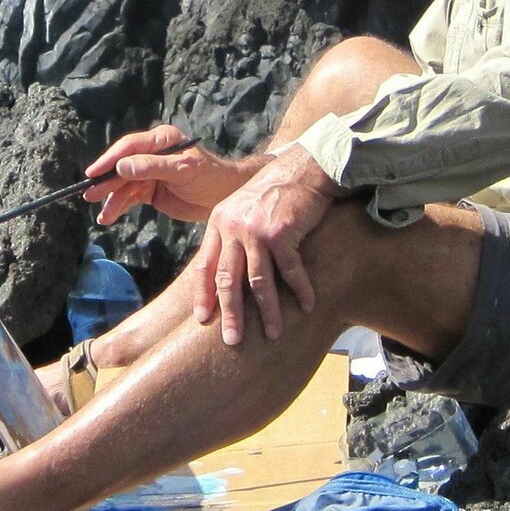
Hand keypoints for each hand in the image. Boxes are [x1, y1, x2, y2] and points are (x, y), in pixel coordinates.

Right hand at [84, 126, 250, 225]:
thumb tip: (121, 167)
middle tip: (90, 193)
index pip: (129, 147)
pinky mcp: (150, 191)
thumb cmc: (210, 177)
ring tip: (103, 215)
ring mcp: (149, 173)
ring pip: (124, 185)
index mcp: (160, 140)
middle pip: (122, 167)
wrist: (225, 198)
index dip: (110, 159)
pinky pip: (129, 197)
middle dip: (107, 181)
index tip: (94, 172)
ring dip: (112, 199)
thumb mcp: (182, 170)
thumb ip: (152, 167)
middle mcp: (151, 154)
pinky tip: (108, 216)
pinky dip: (119, 206)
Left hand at [192, 144, 340, 344]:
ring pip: (258, 281)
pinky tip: (307, 305)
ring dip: (267, 311)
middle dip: (230, 314)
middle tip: (233, 341)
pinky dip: (300, 290)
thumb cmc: (273, 193)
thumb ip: (230, 237)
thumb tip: (223, 276)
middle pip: (228, 280)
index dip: (203, 295)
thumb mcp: (241, 209)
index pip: (204, 266)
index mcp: (218, 223)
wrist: (302, 169)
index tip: (202, 320)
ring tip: (274, 333)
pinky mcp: (282, 232)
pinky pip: (290, 271)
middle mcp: (233, 227)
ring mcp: (257, 230)